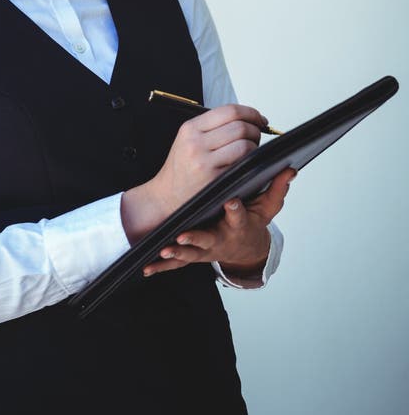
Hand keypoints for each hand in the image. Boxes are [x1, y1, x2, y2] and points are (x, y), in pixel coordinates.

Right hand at [121, 104, 268, 242]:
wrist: (166, 195)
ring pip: (244, 144)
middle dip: (255, 130)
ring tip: (251, 150)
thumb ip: (211, 126)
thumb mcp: (188, 139)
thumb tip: (245, 117)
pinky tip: (246, 162)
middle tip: (257, 135)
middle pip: (240, 126)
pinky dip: (250, 161)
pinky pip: (241, 164)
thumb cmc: (181, 167)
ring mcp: (204, 161)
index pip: (229, 111)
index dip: (250, 113)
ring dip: (254, 146)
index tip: (258, 119)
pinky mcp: (213, 179)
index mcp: (190, 128)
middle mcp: (196, 143)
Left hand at [142, 166, 295, 277]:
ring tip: (165, 249)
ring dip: (177, 253)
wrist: (242, 248)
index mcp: (238, 225)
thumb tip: (290, 170)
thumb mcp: (266, 209)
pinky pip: (177, 264)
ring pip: (190, 254)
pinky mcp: (194, 255)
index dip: (236, 209)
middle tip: (185, 235)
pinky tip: (147, 268)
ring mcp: (205, 249)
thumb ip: (276, 190)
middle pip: (210, 240)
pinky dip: (162, 266)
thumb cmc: (252, 224)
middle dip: (198, 239)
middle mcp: (221, 238)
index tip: (231, 201)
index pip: (238, 215)